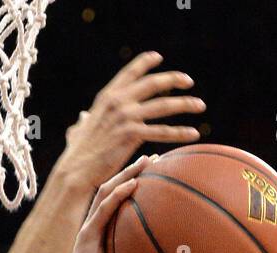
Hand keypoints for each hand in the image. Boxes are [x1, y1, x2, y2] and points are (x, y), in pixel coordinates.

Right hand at [56, 52, 205, 193]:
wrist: (76, 170)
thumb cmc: (77, 154)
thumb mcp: (80, 129)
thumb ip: (85, 120)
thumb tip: (83, 117)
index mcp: (107, 96)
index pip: (130, 71)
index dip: (146, 62)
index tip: (159, 58)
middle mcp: (118, 102)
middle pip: (153, 84)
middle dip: (174, 79)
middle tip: (189, 81)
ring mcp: (126, 117)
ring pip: (163, 106)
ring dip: (185, 104)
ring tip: (200, 105)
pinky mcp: (132, 135)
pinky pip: (162, 131)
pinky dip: (180, 132)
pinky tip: (193, 133)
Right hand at [56, 158, 148, 252]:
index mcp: (102, 232)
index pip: (119, 200)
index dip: (135, 184)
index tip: (156, 174)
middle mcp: (95, 224)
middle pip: (114, 188)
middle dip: (134, 171)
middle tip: (155, 159)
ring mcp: (90, 227)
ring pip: (108, 191)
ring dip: (128, 174)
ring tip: (147, 161)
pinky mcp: (87, 235)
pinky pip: (104, 209)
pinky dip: (119, 194)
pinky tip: (134, 183)